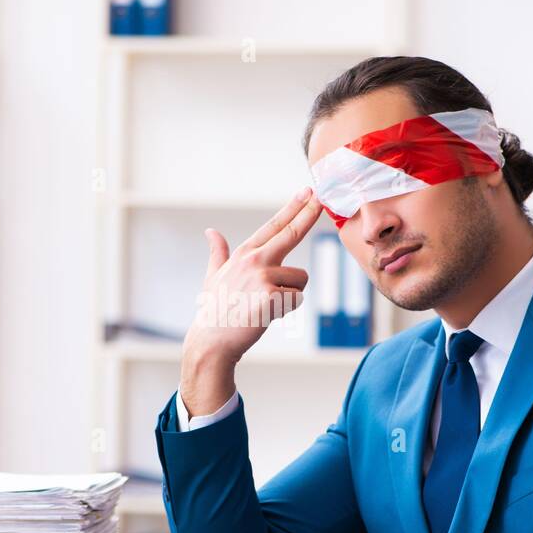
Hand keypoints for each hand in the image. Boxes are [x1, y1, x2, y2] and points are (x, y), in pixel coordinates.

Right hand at [180, 187, 320, 415]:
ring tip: (265, 304)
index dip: (294, 207)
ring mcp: (263, 276)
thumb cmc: (215, 310)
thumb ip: (217, 253)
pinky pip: (297, 299)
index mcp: (244, 253)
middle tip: (321, 197)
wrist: (212, 341)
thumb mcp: (212, 276)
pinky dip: (287, 310)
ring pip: (300, 279)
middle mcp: (254, 260)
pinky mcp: (272, 296)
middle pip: (291, 232)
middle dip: (309, 213)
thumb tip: (210, 232)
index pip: (274, 225)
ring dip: (290, 294)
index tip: (309, 192)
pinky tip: (265, 314)